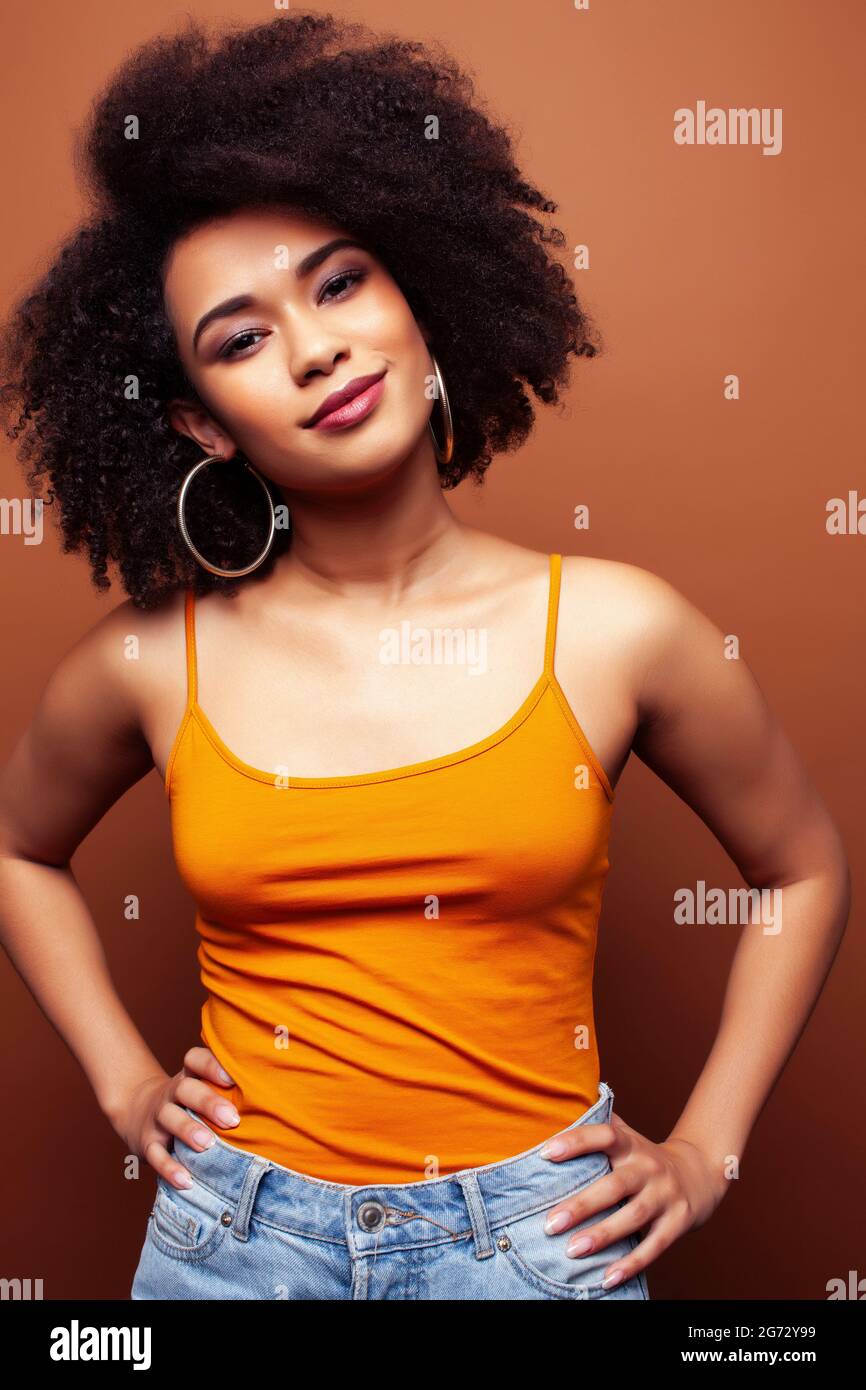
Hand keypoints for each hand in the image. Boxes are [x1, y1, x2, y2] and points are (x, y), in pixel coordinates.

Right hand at [111, 1046, 239, 1189]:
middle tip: (232, 1118)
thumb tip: (281, 1091)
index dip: (210, 1065)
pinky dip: (170, 1169)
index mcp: (189, 1075)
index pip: (194, 1059)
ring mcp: (157, 1117)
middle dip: (207, 1102)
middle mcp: (171, 1092)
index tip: (232, 1077)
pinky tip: (187, 1181)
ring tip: (207, 1145)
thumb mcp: (203, 1087)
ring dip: (188, 1130)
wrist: (139, 1111)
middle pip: (185, 1089)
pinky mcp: (147, 1143)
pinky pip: (155, 1155)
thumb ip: (232, 1089)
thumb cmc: (190, 1101)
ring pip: (169, 1118)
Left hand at [539, 1106, 728, 1289]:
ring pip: (633, 1217)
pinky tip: (607, 1278)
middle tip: (550, 1223)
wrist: (700, 1174)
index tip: (545, 1153)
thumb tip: (555, 1109)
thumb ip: (597, 1125)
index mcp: (631, 1145)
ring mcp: (666, 1195)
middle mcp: (649, 1167)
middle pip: (615, 1185)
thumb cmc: (646, 1159)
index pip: (605, 1135)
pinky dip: (631, 1265)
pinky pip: (654, 1246)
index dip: (576, 1141)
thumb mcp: (628, 1138)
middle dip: (582, 1204)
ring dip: (603, 1235)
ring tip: (572, 1250)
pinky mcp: (679, 1222)